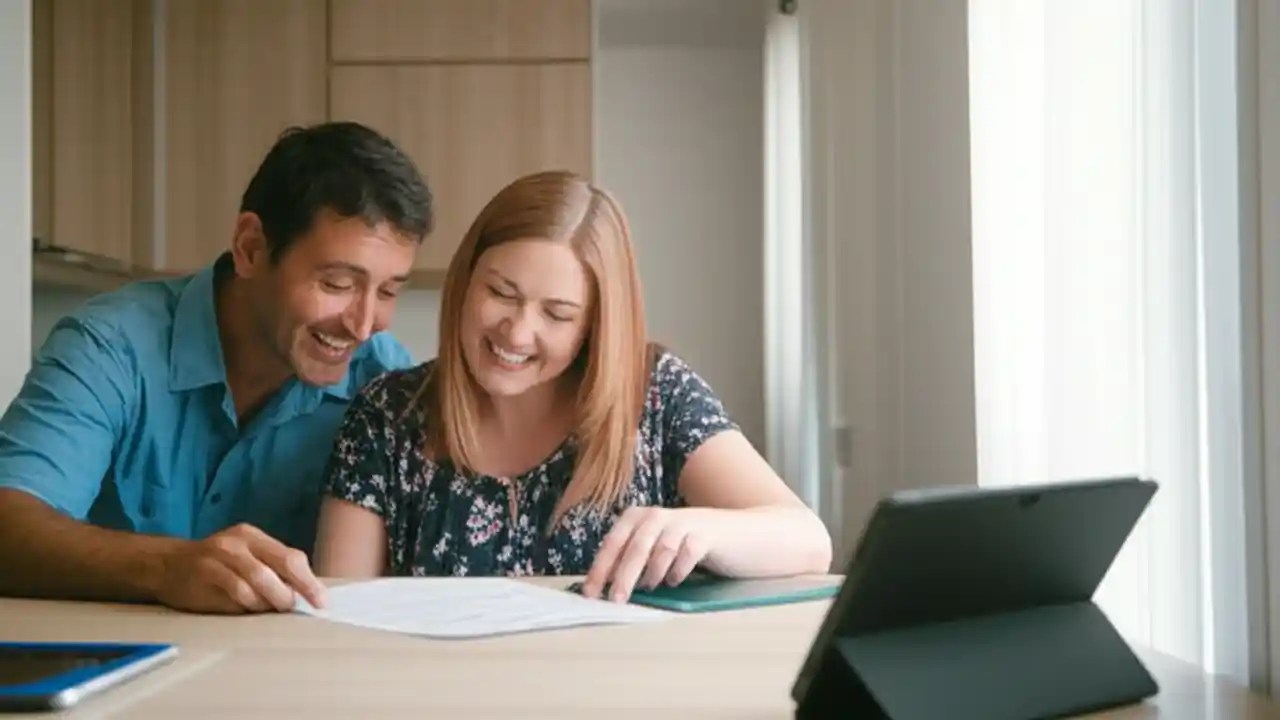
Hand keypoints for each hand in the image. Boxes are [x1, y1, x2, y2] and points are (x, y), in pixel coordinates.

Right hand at [153, 523, 325, 613]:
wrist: (165, 565)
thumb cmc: (212, 568)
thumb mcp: (243, 561)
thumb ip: (270, 572)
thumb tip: (304, 595)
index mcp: (254, 536)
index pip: (291, 557)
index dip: (309, 581)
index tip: (321, 601)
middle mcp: (240, 541)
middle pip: (282, 563)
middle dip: (298, 589)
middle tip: (299, 609)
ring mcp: (222, 554)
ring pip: (261, 579)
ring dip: (272, 600)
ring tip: (271, 609)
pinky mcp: (206, 571)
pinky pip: (237, 590)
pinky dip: (248, 604)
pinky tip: (247, 609)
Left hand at [580, 507, 709, 602]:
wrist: (740, 535)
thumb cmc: (690, 545)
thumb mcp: (656, 548)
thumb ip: (632, 561)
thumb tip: (605, 586)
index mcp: (638, 517)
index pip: (613, 543)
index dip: (600, 568)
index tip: (590, 593)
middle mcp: (657, 515)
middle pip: (635, 548)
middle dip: (623, 576)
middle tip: (616, 600)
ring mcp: (683, 523)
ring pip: (660, 551)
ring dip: (652, 574)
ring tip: (650, 588)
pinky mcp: (705, 535)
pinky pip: (687, 555)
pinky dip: (678, 571)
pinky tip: (675, 580)